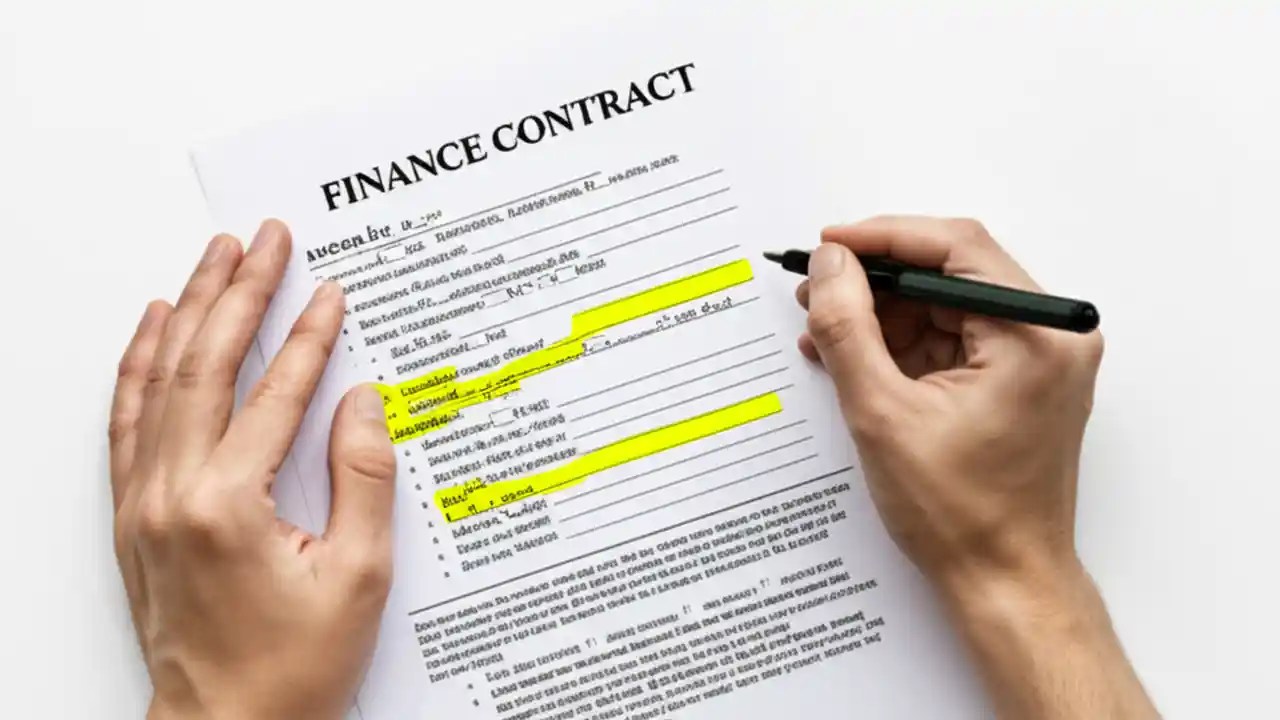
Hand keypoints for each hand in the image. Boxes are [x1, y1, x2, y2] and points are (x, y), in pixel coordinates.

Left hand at [109, 220, 395, 719]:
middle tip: (264, 238)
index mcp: (228, 505)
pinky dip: (137, 363)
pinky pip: (127, 418)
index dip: (309, 337)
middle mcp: (172, 493)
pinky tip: (151, 326)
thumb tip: (362, 401)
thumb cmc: (291, 669)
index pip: (275, 395)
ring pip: (159, 379)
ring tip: (214, 256)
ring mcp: (143, 501)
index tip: (331, 292)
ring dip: (189, 310)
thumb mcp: (356, 578)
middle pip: (205, 366)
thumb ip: (363, 478)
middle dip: (238, 292)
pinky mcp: (133, 515)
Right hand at [798, 216, 1154, 717]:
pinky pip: (952, 340)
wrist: (1002, 580)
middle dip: (875, 282)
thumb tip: (829, 265)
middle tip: (816, 289)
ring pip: (945, 307)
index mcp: (1035, 335)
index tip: (829, 246)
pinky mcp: (1017, 381)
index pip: (955, 247)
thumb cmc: (960, 514)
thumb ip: (848, 327)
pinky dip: (903, 346)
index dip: (882, 238)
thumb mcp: (882, 413)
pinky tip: (854, 357)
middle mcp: (1049, 337)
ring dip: (883, 316)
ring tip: (823, 329)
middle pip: (949, 273)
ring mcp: (1037, 359)